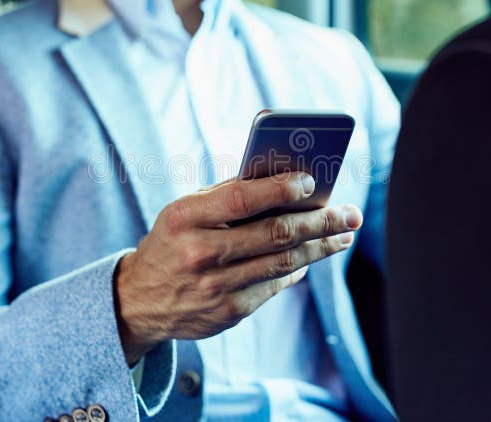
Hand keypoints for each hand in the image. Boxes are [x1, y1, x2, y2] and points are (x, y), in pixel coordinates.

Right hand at [114, 171, 362, 363]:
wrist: (140, 300)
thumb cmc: (172, 242)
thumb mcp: (184, 212)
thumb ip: (226, 195)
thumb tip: (283, 179)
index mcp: (186, 218)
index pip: (242, 198)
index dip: (281, 188)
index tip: (312, 182)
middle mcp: (200, 253)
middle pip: (274, 234)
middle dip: (320, 222)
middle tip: (350, 213)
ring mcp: (216, 287)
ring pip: (283, 262)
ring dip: (321, 247)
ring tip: (344, 234)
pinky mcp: (229, 312)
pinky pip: (275, 285)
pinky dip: (298, 267)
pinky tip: (313, 255)